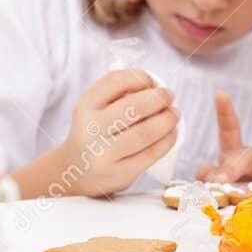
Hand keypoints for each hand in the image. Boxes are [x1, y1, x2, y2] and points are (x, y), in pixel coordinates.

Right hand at [53, 70, 179, 197]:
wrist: (77, 171)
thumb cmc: (95, 133)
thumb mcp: (95, 109)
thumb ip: (119, 95)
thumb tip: (156, 88)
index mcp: (85, 107)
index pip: (116, 82)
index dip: (140, 77)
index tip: (151, 82)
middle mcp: (91, 130)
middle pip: (134, 107)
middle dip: (158, 98)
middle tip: (169, 95)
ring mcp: (104, 154)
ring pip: (145, 133)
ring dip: (167, 120)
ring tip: (174, 114)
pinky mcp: (120, 173)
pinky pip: (151, 154)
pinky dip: (167, 140)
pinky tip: (172, 133)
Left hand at [194, 91, 251, 181]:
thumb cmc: (250, 188)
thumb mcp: (229, 184)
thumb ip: (212, 177)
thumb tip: (204, 171)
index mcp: (237, 154)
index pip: (230, 130)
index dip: (225, 111)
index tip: (220, 94)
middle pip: (247, 152)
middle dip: (235, 164)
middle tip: (225, 177)